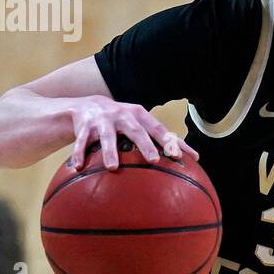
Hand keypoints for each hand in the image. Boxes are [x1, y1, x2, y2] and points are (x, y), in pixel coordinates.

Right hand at [69, 96, 198, 169]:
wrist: (88, 105)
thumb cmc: (123, 121)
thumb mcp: (141, 124)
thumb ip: (163, 139)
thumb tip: (195, 157)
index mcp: (140, 115)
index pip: (158, 128)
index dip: (168, 141)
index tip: (178, 155)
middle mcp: (123, 116)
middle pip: (136, 131)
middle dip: (145, 145)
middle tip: (153, 160)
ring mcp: (103, 120)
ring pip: (107, 137)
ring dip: (110, 151)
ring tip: (112, 167)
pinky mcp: (84, 127)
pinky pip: (81, 142)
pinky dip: (79, 154)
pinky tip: (79, 167)